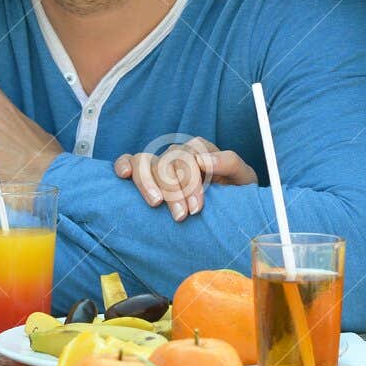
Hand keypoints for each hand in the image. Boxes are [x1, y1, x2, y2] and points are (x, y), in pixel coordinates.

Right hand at [113, 138, 255, 220]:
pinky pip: (130, 160)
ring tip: (155, 203)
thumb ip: (229, 164)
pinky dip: (124, 164)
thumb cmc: (234, 191)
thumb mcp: (242, 178)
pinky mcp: (146, 171)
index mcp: (201, 149)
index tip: (197, 208)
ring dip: (148, 182)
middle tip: (180, 216)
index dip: (192, 183)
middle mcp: (178, 153)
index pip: (190, 158)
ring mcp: (161, 161)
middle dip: (173, 190)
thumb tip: (204, 160)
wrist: (226, 205)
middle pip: (168, 163)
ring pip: (146, 162)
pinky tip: (123, 175)